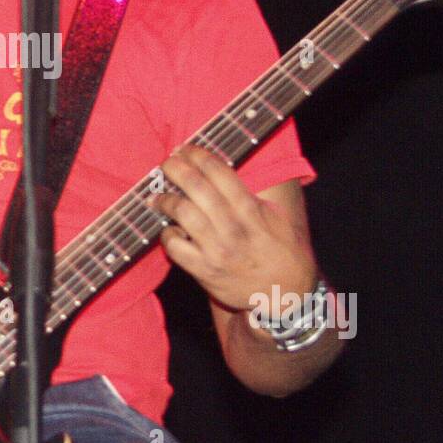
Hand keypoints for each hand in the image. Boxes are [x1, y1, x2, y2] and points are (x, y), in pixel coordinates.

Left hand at [148, 145, 316, 313]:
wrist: (284, 294)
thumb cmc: (282, 251)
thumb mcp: (278, 217)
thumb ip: (255, 194)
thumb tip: (229, 169)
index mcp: (251, 211)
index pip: (220, 173)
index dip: (199, 156)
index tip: (186, 148)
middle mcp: (233, 228)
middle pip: (197, 188)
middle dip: (177, 169)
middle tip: (167, 162)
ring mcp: (217, 251)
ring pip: (183, 214)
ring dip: (166, 199)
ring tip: (158, 195)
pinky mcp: (204, 271)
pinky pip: (175, 247)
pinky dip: (167, 234)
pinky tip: (169, 228)